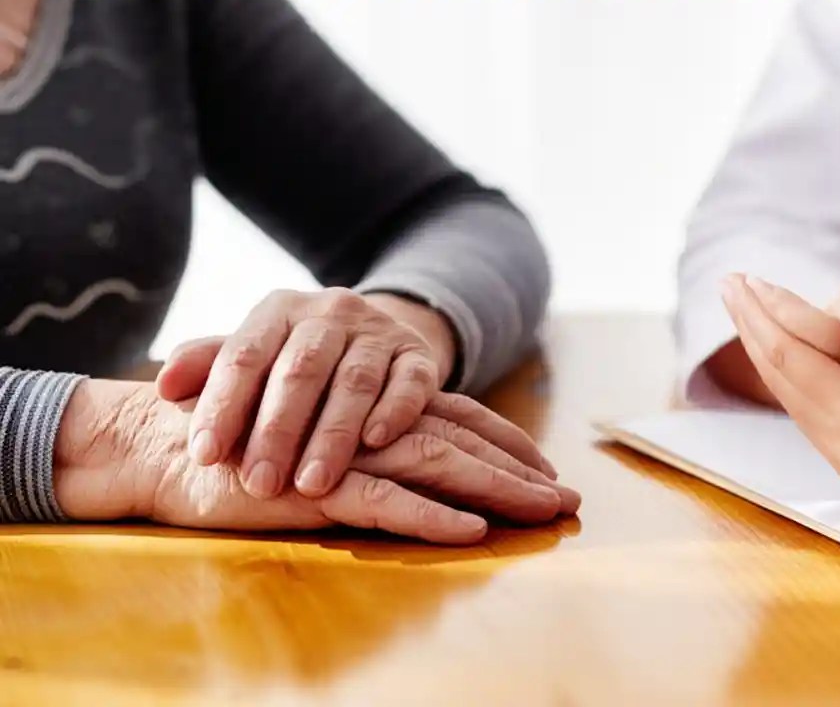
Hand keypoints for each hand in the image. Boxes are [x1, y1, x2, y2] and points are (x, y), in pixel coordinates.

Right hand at [54, 381, 578, 539]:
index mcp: (377, 408)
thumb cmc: (250, 441)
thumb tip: (422, 464)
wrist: (171, 445)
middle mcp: (372, 423)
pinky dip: (430, 517)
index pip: (459, 419)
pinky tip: (470, 530)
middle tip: (569, 501)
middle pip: (463, 443)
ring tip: (542, 512)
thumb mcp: (320, 435)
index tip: (550, 472)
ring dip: (495, 490)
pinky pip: (385, 502)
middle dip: (520, 473)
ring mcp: (347, 452)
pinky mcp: (316, 486)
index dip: (507, 443)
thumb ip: (369, 436)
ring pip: (438, 466)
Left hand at [157, 288, 481, 500]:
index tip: (203, 456)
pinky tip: (376, 442)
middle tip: (259, 485)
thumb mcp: (254, 357)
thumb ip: (208, 368)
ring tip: (311, 485)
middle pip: (299, 370)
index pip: (243, 356)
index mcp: (278, 310)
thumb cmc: (295, 363)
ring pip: (353, 381)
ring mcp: (378, 332)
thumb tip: (164, 386)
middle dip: (277, 431)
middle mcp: (329, 312)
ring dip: (332, 435)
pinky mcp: (419, 355)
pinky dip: (394, 410)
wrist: (373, 340)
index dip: (222, 406)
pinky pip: (411, 381)